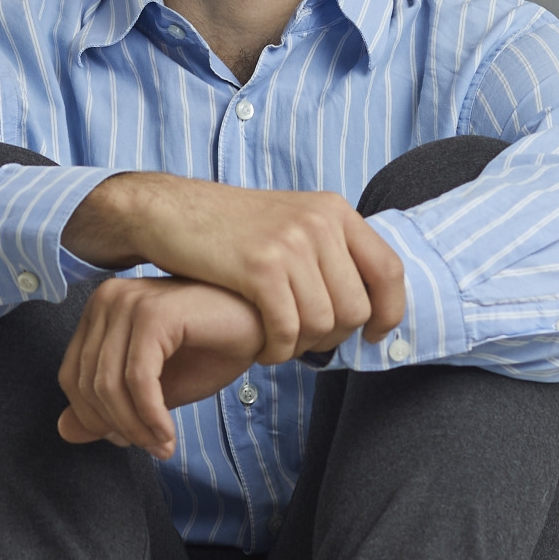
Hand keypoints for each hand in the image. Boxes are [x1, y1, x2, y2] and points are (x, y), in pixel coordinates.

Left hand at [55, 276, 268, 457]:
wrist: (263, 326)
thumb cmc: (212, 349)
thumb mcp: (154, 388)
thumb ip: (109, 407)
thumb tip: (63, 431)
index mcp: (101, 311)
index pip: (71, 376)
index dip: (94, 419)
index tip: (126, 441)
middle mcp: (108, 299)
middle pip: (85, 383)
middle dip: (115, 427)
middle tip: (150, 448)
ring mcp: (130, 302)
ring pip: (109, 385)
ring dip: (135, 428)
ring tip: (162, 445)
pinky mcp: (156, 314)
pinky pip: (138, 380)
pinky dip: (150, 417)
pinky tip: (168, 434)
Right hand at [63, 176, 408, 365]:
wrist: (168, 211)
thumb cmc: (228, 227)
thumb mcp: (289, 221)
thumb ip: (328, 252)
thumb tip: (367, 305)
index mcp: (334, 210)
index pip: (390, 271)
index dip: (389, 312)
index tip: (373, 336)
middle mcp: (319, 222)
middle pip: (356, 308)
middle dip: (333, 337)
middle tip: (303, 340)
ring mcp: (290, 243)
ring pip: (323, 324)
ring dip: (300, 346)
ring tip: (277, 341)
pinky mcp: (259, 267)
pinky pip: (288, 330)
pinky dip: (276, 349)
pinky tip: (260, 346)